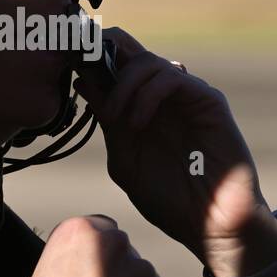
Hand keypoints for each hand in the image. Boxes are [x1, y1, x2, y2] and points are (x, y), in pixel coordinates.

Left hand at [73, 27, 276, 276]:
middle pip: (130, 50)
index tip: (67, 62)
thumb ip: (107, 121)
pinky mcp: (208, 101)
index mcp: (139, 107)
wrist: (209, 227)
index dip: (90, 57)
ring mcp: (186, 97)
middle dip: (102, 55)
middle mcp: (162, 96)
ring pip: (148, 61)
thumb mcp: (125, 159)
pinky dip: (148, 94)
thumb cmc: (170, 200)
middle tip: (84, 70)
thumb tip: (83, 81)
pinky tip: (137, 122)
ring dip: (122, 85)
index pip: (113, 65)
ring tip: (116, 119)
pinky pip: (173, 77)